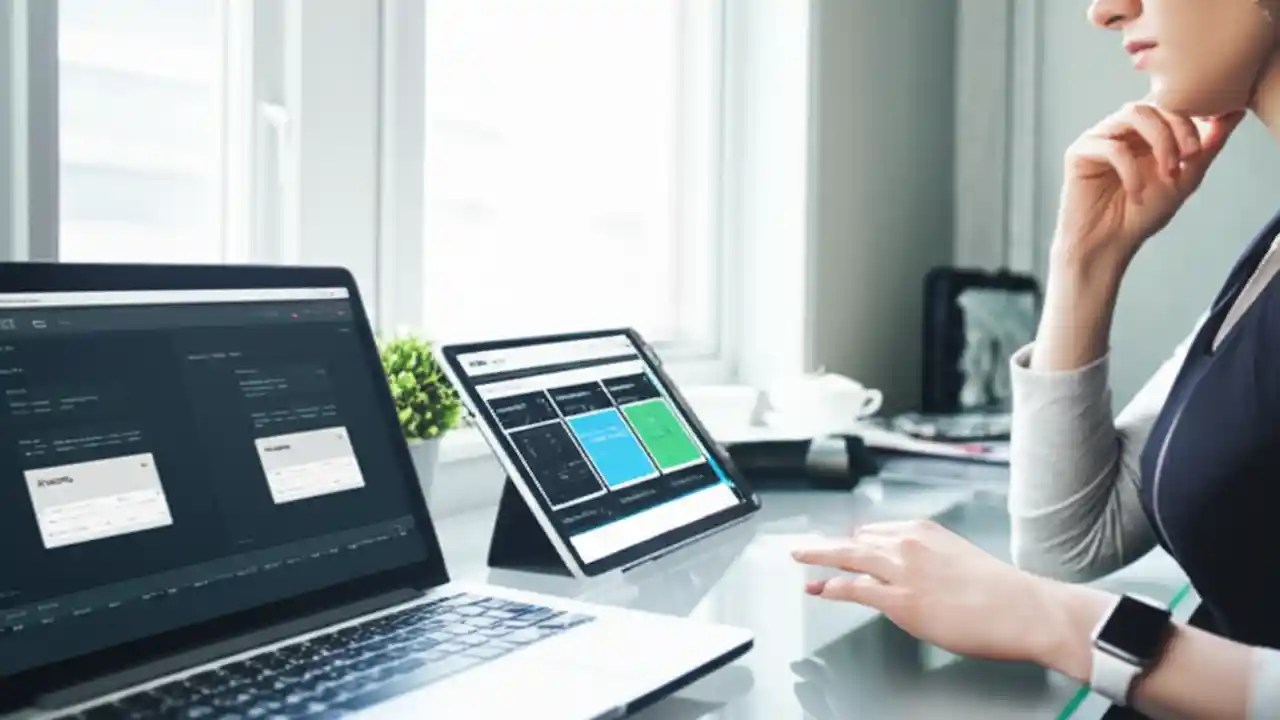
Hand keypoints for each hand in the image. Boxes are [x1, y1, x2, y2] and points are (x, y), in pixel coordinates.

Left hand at [791, 519, 1106, 672]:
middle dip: (826, 545)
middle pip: (854, 541)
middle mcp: (907, 544)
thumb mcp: (959, 558)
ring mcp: (901, 571)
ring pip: (847, 558)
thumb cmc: (1002, 591)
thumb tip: (916, 576)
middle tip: (804, 548)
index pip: (877, 533)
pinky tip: (820, 589)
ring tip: (801, 562)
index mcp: (924, 530)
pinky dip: (832, 588)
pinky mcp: (899, 599)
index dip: (856, 542)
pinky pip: (853, 589)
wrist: (1022, 608)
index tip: (844, 545)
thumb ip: (930, 561)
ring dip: (820, 559)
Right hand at [1054, 102, 1244, 270]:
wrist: (1108, 245)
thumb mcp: (1185, 177)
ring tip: (1167, 172)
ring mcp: (1099, 138)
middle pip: (1153, 104)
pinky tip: (1136, 194)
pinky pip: (1110, 147)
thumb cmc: (1141, 214)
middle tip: (1189, 159)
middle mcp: (1120, 130)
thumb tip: (1234, 112)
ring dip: (1159, 141)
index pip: (1169, 104)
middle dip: (1178, 129)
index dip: (1191, 118)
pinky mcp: (1079, 152)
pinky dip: (1130, 170)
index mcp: (1143, 132)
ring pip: (1132, 114)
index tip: (1201, 150)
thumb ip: (1207, 146)